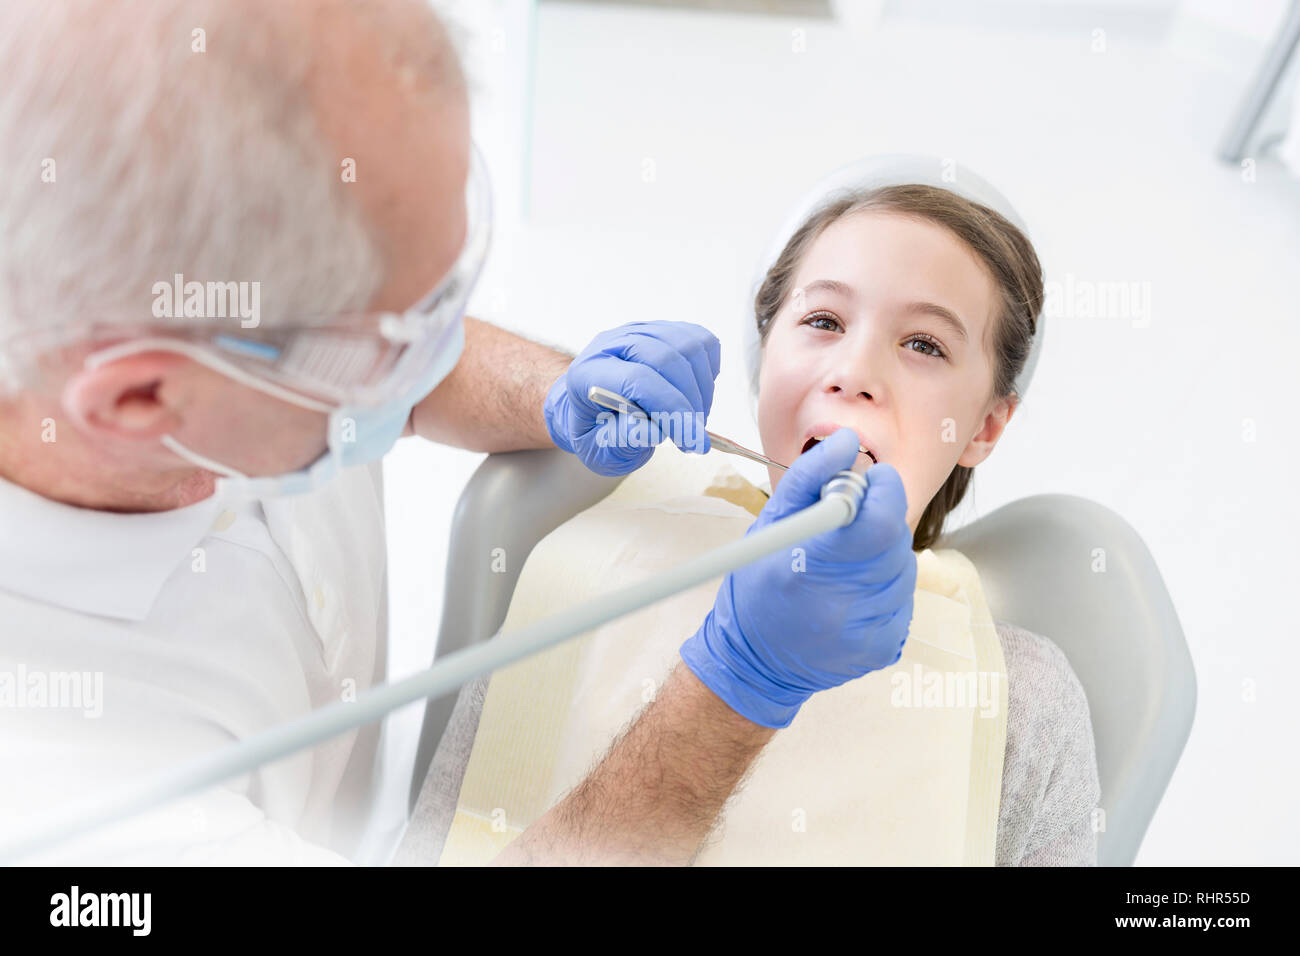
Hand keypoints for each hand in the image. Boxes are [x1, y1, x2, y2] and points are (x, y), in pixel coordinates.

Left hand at [543, 321, 720, 475]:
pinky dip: (708, 369)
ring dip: (702, 389)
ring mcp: (639, 332)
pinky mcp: (662, 330)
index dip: (671, 411)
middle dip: (690, 403)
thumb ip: (623, 441)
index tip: (694, 442)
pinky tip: (697, 394)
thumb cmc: (596, 431)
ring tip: (693, 419)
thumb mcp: (600, 450)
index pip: (637, 380)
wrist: (593, 408)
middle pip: (666, 359)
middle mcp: (611, 343)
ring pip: (688, 347)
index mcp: (588, 373)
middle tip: (692, 436)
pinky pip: (700, 340)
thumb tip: (654, 431)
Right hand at [679, 427, 916, 727]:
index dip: (883, 492)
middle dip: (878, 519)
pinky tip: (852, 594)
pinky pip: (903, 598)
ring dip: (881, 555)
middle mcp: (844, 606)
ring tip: (844, 565)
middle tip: (847, 527)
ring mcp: (868, 633)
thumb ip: (811, 477)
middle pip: (895, 538)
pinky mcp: (884, 648)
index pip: (880, 520)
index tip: (872, 482)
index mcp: (811, 568)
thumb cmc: (757, 587)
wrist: (756, 662)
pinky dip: (883, 587)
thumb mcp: (770, 523)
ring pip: (903, 567)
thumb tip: (848, 441)